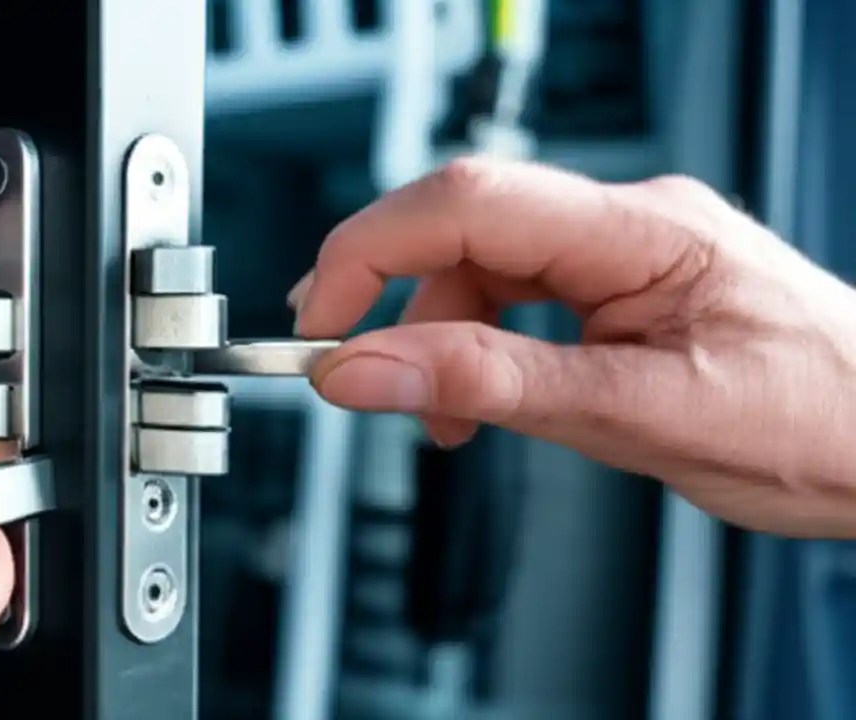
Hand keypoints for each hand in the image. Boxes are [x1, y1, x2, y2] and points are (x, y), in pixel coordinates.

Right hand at [294, 157, 855, 538]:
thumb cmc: (816, 425)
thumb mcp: (635, 416)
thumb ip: (489, 384)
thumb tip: (368, 370)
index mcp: (641, 231)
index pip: (470, 202)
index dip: (372, 251)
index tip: (318, 321)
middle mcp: (629, 222)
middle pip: (464, 224)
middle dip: (389, 290)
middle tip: (343, 364)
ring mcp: (624, 251)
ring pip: (483, 264)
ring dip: (435, 336)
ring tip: (438, 417)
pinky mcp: (621, 285)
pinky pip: (519, 296)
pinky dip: (477, 347)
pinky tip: (478, 400)